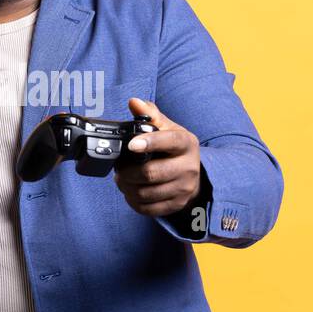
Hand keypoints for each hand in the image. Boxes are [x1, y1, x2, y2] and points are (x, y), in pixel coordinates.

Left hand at [112, 97, 202, 216]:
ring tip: (121, 180)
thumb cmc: (174, 148)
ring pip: (147, 193)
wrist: (193, 173)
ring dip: (127, 188)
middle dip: (128, 172)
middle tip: (118, 169)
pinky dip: (134, 202)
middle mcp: (189, 167)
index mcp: (186, 143)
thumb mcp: (167, 128)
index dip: (149, 143)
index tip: (131, 145)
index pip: (170, 142)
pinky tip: (130, 192)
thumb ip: (149, 115)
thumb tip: (134, 103)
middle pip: (152, 173)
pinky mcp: (177, 205)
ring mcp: (184, 188)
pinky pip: (149, 209)